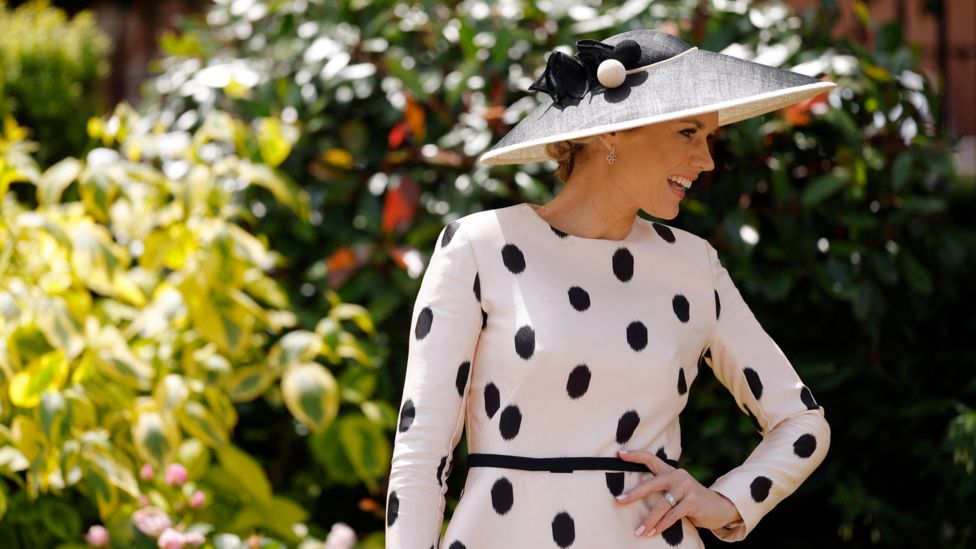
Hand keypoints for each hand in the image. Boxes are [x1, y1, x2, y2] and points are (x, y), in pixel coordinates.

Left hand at [614, 449, 741, 536]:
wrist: (719, 507)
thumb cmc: (691, 501)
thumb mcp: (676, 491)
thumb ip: (662, 490)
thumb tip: (635, 498)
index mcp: (670, 472)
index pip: (650, 459)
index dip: (635, 456)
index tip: (619, 454)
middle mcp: (677, 476)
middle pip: (651, 484)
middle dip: (634, 493)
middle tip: (619, 500)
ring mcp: (686, 488)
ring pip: (661, 505)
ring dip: (649, 520)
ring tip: (639, 531)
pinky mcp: (692, 501)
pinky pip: (673, 515)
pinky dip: (662, 525)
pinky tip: (654, 532)